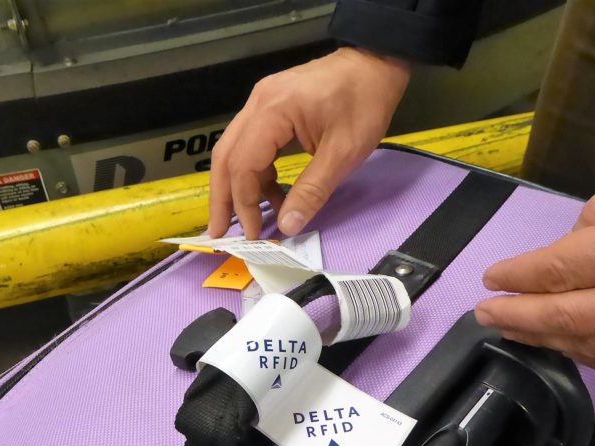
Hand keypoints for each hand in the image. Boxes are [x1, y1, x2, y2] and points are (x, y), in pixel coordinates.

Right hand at [208, 47, 408, 238]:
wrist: (375, 63)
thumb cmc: (365, 103)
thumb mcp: (343, 153)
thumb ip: (312, 191)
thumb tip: (287, 226)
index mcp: (273, 111)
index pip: (242, 165)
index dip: (244, 204)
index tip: (254, 234)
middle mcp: (257, 103)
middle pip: (226, 157)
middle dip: (222, 198)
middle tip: (219, 233)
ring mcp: (261, 102)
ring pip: (234, 150)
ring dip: (236, 187)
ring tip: (246, 220)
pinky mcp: (270, 106)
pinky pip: (252, 143)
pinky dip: (256, 172)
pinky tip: (271, 194)